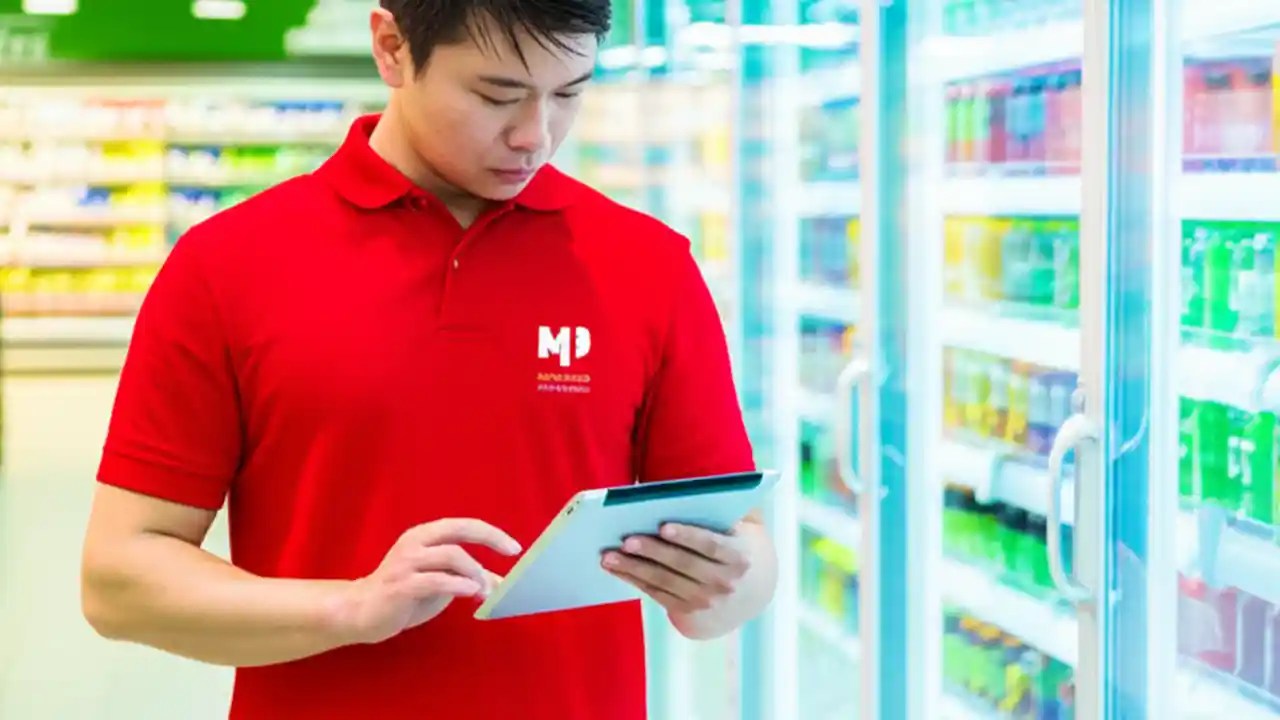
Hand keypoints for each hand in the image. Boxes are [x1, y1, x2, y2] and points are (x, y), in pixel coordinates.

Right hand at [341, 518, 519, 644]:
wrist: (362, 611)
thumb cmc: (405, 594)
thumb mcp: (441, 582)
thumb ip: (468, 578)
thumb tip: (503, 583)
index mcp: (425, 536)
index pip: (464, 525)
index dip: (491, 533)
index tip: (515, 548)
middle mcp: (416, 542)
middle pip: (459, 529)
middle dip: (490, 538)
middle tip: (512, 552)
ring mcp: (407, 562)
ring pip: (451, 555)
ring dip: (475, 572)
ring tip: (484, 589)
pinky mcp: (401, 585)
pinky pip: (436, 580)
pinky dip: (458, 585)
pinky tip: (471, 592)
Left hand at [601, 522, 749, 615]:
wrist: (754, 593)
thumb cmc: (739, 546)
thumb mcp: (745, 528)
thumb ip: (728, 512)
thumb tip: (693, 495)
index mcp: (739, 557)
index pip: (710, 545)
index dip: (687, 536)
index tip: (663, 526)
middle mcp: (724, 583)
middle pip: (683, 565)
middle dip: (653, 552)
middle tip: (626, 539)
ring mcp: (705, 602)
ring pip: (665, 583)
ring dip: (634, 569)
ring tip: (609, 556)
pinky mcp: (688, 614)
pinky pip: (657, 595)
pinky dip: (635, 581)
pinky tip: (616, 569)